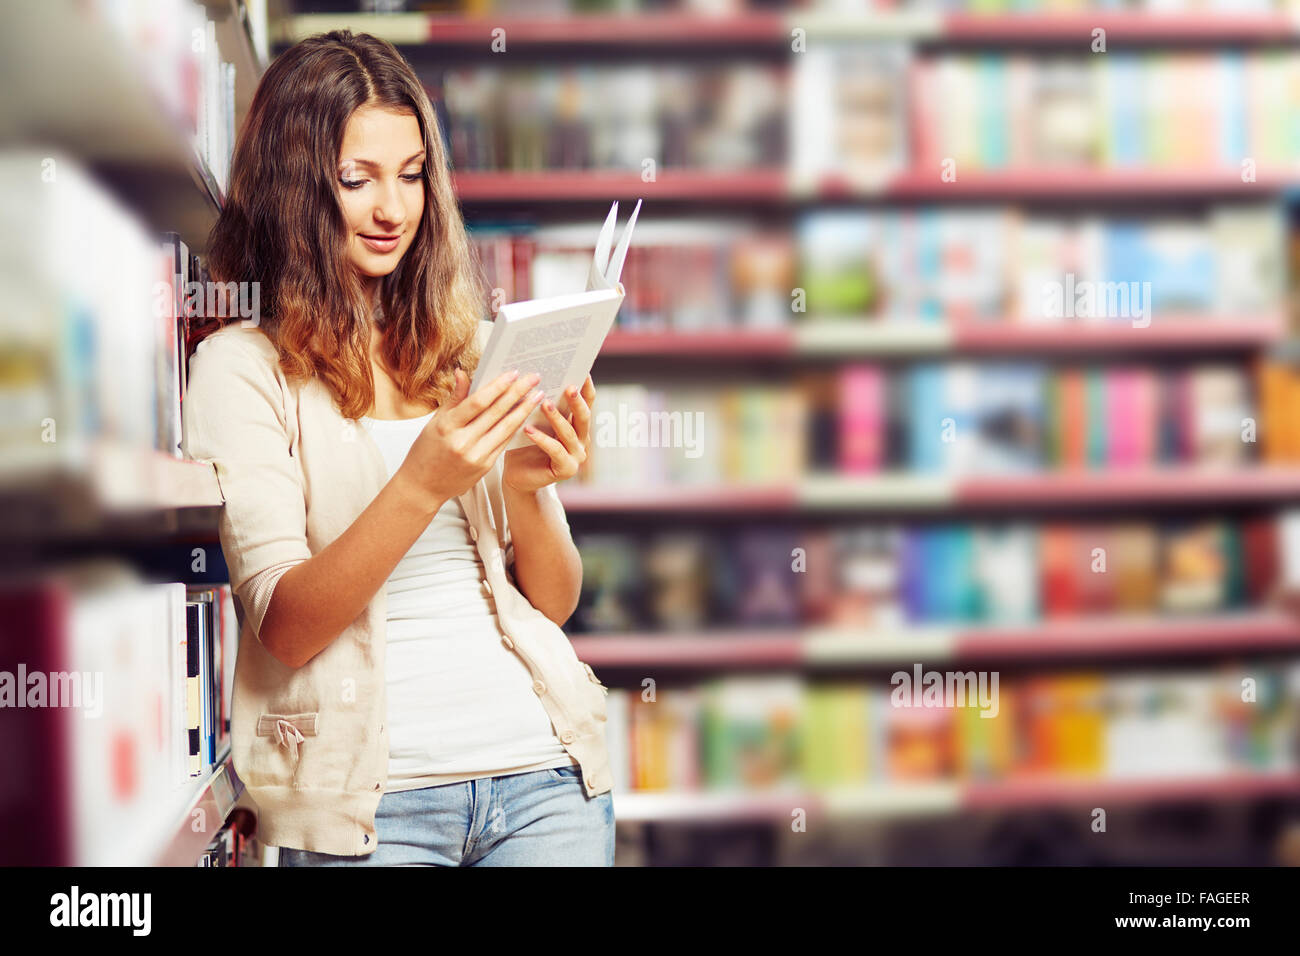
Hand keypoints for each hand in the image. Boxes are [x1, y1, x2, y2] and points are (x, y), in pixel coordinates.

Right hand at [395, 368, 543, 512]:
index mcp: (447, 427)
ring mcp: (476, 456)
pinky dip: (516, 427)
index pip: (478, 402)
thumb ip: (454, 398)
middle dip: (518, 393)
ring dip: (524, 410)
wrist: (423, 487)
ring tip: (537, 395)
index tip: (514, 373)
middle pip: (496, 412)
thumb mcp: (435, 423)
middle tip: (534, 377)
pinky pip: (504, 442)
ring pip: (506, 428)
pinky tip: (526, 415)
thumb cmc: (426, 451)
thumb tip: (463, 372)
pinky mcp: (485, 466)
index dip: (498, 386)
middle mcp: (463, 442)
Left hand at [502, 374, 594, 494]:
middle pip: (583, 417)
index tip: (583, 371)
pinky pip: (555, 450)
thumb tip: (535, 376)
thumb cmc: (524, 444)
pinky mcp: (567, 469)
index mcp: (577, 425)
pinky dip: (541, 439)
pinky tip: (528, 429)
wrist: (518, 476)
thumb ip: (541, 404)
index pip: (587, 403)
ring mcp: (576, 456)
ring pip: (568, 433)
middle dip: (577, 401)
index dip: (587, 388)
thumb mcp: (534, 420)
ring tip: (544, 404)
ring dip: (557, 417)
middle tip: (569, 387)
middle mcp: (581, 440)